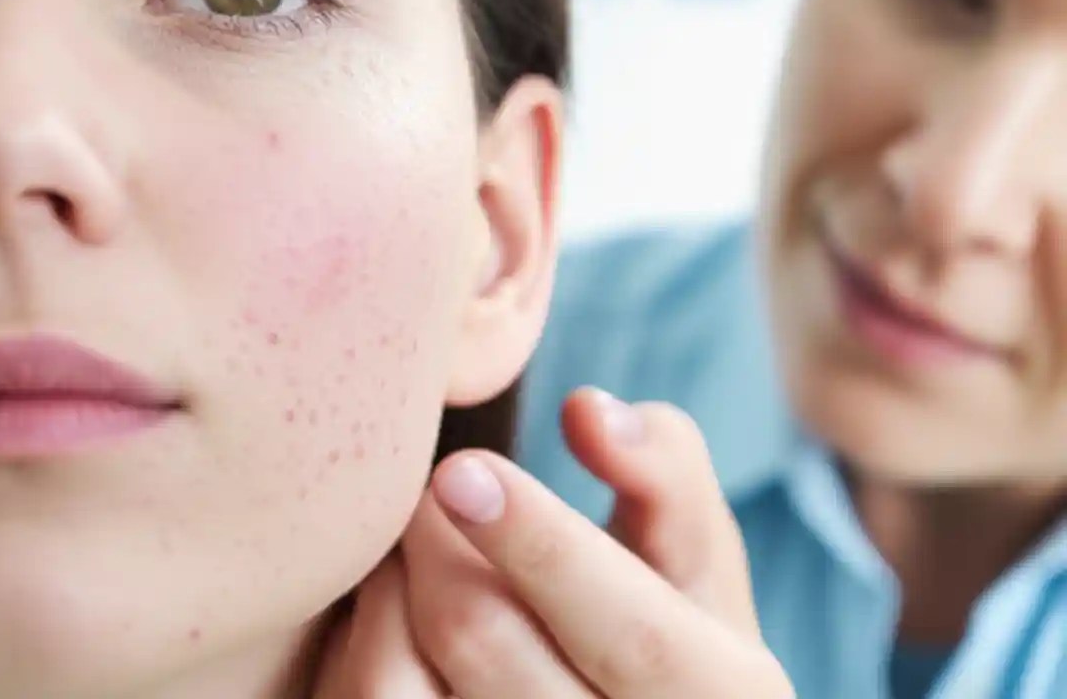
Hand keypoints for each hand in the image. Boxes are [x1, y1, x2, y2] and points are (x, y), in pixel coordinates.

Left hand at [315, 388, 792, 697]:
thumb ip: (664, 469)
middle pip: (490, 646)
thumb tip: (587, 408)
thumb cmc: (647, 617)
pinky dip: (360, 632)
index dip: (545, 547)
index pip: (635, 638)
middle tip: (435, 480)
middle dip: (437, 538)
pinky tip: (387, 598)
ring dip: (391, 581)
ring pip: (399, 685)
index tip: (461, 467)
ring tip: (416, 533)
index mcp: (717, 698)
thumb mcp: (689, 553)